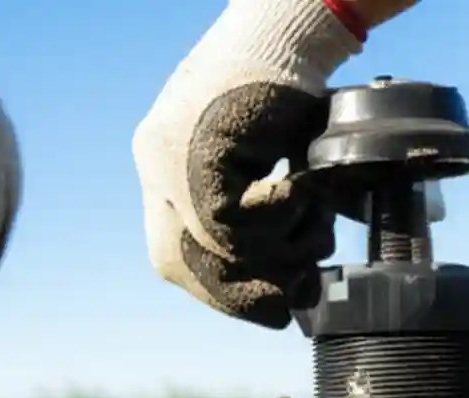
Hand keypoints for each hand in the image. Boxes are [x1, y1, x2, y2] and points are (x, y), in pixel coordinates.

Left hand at [132, 0, 363, 329]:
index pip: (171, 254)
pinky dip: (280, 216)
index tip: (270, 300)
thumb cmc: (295, 89)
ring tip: (313, 222)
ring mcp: (168, 156)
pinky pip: (232, 223)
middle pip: (175, 262)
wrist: (296, 25)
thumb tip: (279, 287)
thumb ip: (255, 212)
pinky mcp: (196, 150)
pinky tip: (303, 188)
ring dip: (278, 249)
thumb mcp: (265, 161)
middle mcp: (154, 162)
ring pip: (213, 248)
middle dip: (238, 291)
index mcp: (164, 166)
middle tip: (292, 291)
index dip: (219, 289)